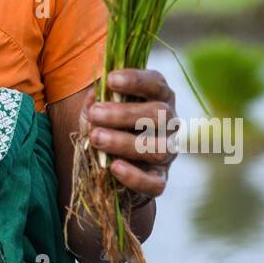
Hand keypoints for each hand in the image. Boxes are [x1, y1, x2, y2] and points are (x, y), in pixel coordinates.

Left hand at [79, 69, 177, 205]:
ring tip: (96, 138)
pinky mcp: (160, 180)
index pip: (156, 83)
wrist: (111, 166)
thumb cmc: (107, 126)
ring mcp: (169, 153)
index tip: (111, 79)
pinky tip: (114, 167)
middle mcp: (170, 124)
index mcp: (159, 98)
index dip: (136, 80)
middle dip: (124, 113)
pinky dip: (135, 176)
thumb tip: (93, 95)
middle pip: (159, 114)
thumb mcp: (99, 109)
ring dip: (124, 142)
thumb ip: (96, 101)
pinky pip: (155, 183)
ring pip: (158, 148)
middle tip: (95, 114)